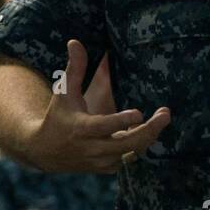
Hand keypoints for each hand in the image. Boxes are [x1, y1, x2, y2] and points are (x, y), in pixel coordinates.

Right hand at [24, 39, 170, 172]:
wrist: (44, 151)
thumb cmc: (58, 115)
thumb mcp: (63, 92)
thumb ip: (74, 68)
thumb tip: (75, 41)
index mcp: (82, 128)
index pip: (105, 126)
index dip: (122, 121)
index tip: (139, 113)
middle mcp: (92, 148)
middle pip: (126, 144)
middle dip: (149, 130)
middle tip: (165, 114)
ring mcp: (100, 161)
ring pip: (131, 153)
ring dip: (149, 137)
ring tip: (162, 118)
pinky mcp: (106, 168)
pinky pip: (129, 159)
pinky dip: (140, 147)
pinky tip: (151, 131)